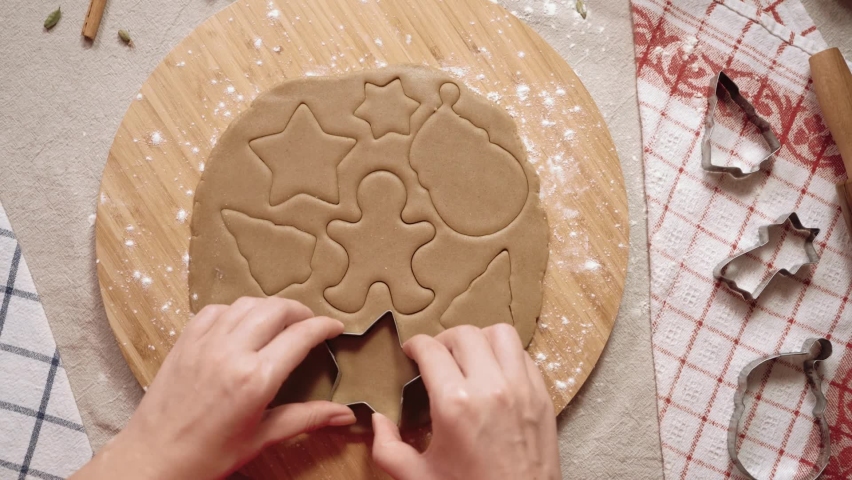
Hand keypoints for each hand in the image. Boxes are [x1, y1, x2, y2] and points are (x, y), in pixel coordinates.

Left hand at [72, 297, 354, 479]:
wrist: (153, 458)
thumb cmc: (208, 455)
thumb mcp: (263, 437)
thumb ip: (307, 418)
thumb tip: (346, 415)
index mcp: (256, 378)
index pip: (301, 335)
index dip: (324, 326)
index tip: (335, 327)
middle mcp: (232, 352)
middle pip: (277, 309)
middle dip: (301, 311)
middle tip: (310, 324)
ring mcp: (206, 342)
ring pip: (248, 303)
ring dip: (270, 307)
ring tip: (280, 322)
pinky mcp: (186, 340)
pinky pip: (217, 310)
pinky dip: (237, 311)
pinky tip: (242, 325)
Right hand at [372, 324, 560, 479]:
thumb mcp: (417, 477)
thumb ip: (387, 447)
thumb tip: (379, 419)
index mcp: (455, 404)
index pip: (430, 349)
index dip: (415, 345)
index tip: (411, 352)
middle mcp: (490, 387)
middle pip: (464, 334)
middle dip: (444, 340)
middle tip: (436, 357)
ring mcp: (521, 388)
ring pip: (500, 334)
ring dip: (480, 339)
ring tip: (468, 357)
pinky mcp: (541, 396)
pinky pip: (524, 355)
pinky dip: (507, 355)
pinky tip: (495, 373)